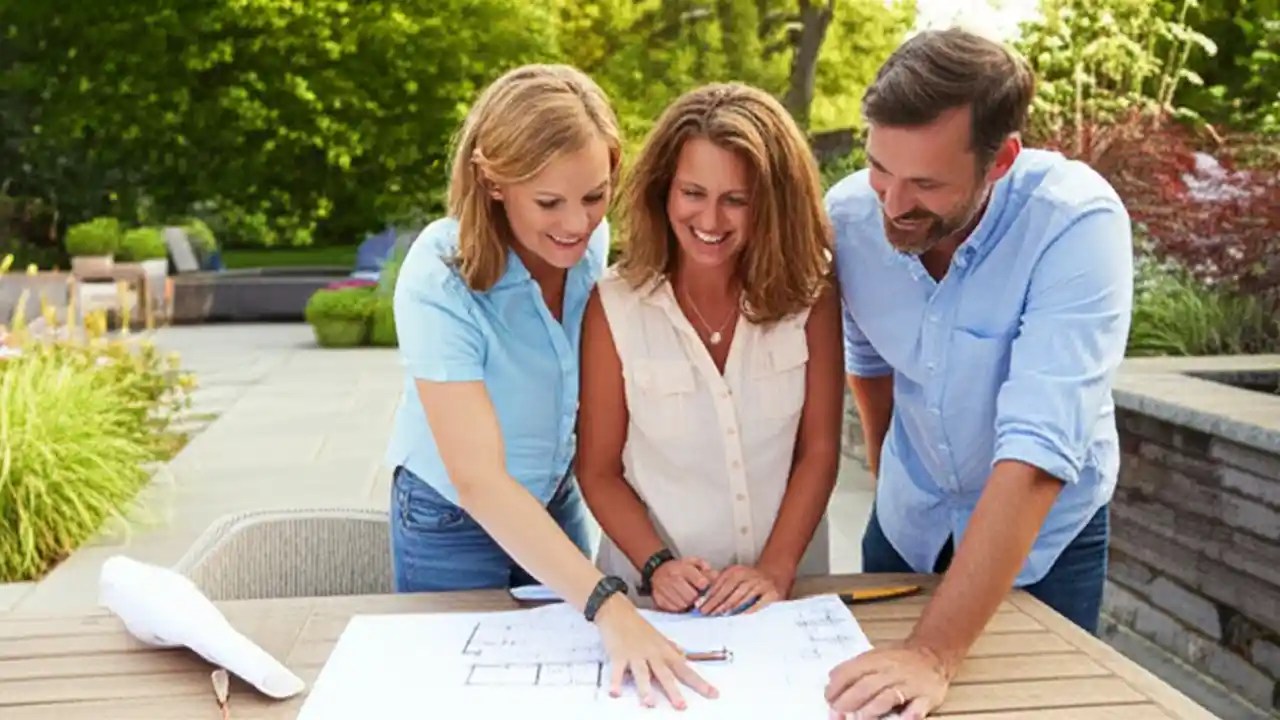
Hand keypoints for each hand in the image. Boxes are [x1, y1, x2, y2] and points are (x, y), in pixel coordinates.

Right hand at [594, 593, 718, 708]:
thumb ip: (671, 648)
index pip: (685, 669)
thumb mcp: (658, 637)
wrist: (617, 610)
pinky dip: (615, 681)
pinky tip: (615, 693)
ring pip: (642, 673)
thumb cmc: (638, 625)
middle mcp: (653, 654)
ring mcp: (635, 654)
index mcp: (665, 651)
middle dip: (673, 691)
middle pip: (665, 674)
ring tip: (649, 703)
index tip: (713, 694)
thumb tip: (683, 656)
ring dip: (645, 688)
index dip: (699, 683)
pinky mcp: (618, 654)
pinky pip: (617, 670)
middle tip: (681, 707)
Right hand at [650, 557, 716, 612]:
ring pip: (683, 605)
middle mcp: (672, 578)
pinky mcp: (658, 599)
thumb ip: (706, 568)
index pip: (701, 582)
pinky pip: (673, 609)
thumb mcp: (693, 562)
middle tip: (696, 596)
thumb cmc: (679, 568)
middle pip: (692, 597)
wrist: (657, 571)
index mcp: (682, 568)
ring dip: (688, 604)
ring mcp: (663, 589)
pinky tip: (679, 601)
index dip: (705, 586)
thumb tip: (715, 576)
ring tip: (688, 598)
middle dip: (696, 598)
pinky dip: (678, 608)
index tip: (704, 586)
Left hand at [695, 564, 783, 615]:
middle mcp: (749, 574)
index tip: (701, 605)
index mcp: (737, 570)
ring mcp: (761, 583)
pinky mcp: (772, 593)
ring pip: (743, 594)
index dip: (710, 595)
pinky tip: (742, 615)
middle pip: (729, 588)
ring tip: (720, 614)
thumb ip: (720, 587)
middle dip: (717, 602)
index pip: (720, 583)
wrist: (774, 576)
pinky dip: (751, 608)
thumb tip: (702, 602)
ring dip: (731, 605)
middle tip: (707, 613)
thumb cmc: (749, 582)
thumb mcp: (734, 579)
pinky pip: (760, 602)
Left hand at [824, 642, 952, 718]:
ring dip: (871, 709)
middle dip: (849, 701)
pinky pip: (917, 707)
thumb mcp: (875, 655)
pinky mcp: (926, 696)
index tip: (828, 698)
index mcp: (876, 660)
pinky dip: (909, 715)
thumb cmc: (900, 658)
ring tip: (859, 719)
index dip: (838, 686)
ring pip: (887, 697)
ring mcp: (909, 683)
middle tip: (837, 713)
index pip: (852, 671)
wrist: (934, 654)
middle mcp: (891, 671)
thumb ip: (855, 667)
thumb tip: (830, 678)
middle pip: (867, 686)